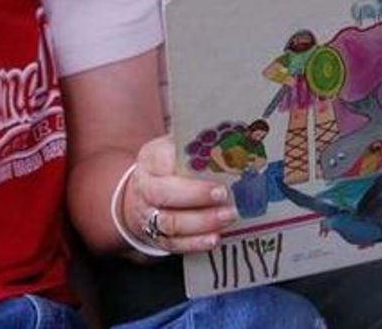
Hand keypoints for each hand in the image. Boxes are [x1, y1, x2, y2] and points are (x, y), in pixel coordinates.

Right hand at [122, 135, 237, 253]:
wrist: (146, 193)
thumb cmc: (171, 165)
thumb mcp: (177, 148)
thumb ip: (197, 145)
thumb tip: (236, 136)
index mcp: (150, 158)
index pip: (162, 159)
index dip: (186, 164)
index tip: (212, 165)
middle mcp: (145, 187)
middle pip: (163, 194)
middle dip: (195, 195)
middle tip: (223, 194)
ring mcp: (149, 215)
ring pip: (170, 222)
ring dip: (202, 221)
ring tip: (228, 215)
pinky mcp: (158, 237)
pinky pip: (175, 244)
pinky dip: (196, 243)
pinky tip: (215, 238)